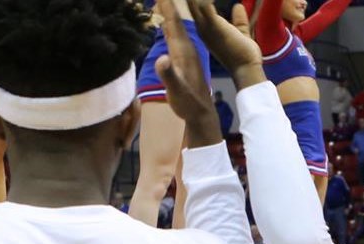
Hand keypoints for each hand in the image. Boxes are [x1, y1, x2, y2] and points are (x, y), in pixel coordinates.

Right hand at [155, 0, 225, 141]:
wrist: (201, 113)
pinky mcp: (184, 60)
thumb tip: (161, 60)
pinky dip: (170, 26)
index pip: (174, 24)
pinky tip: (168, 23)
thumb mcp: (177, 90)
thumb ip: (169, 75)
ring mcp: (185, 54)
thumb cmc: (188, 103)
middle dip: (169, 4)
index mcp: (183, 52)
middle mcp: (185, 49)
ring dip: (170, 12)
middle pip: (176, 21)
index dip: (168, 7)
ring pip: (176, 28)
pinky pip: (175, 37)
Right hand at [193, 0, 264, 86]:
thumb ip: (238, 20)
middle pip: (189, 2)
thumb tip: (238, 6)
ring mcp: (205, 26)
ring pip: (193, 1)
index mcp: (206, 27)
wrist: (246, 68)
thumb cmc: (244, 53)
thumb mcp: (240, 32)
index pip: (194, 6)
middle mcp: (201, 26)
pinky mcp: (213, 24)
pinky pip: (205, 4)